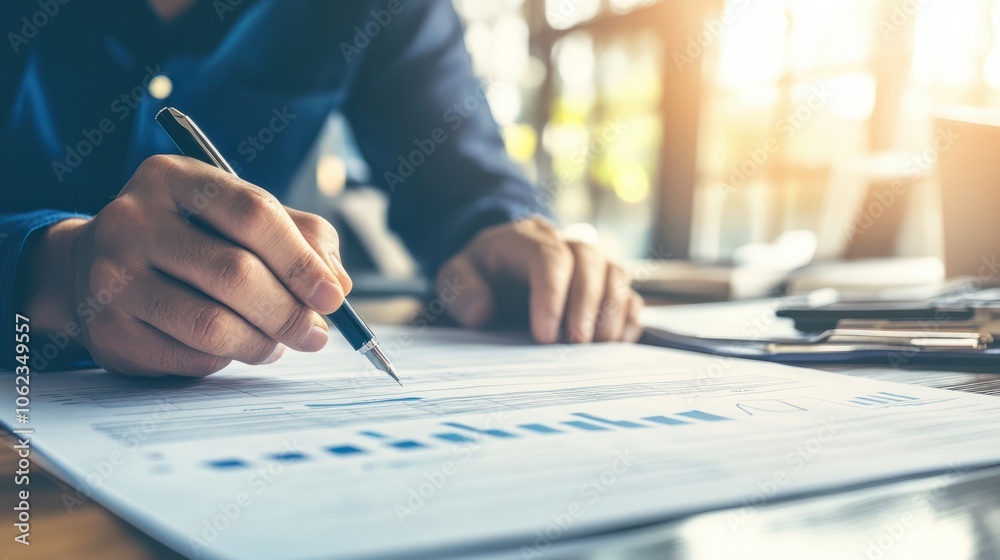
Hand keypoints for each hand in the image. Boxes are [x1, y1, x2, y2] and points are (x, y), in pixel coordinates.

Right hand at [26, 155, 350, 375]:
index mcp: (174, 178)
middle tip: (315, 333)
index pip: (253, 214)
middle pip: (235, 273)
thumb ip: (299, 236)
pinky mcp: (109, 331)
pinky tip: (232, 347)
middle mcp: (134, 221)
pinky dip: (227, 360)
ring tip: (277, 343)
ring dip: (262, 343)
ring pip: (212, 325)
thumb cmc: (188, 238)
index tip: (332, 295)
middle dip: (289, 312)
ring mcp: (113, 278)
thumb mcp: (238, 216)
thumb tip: (337, 283)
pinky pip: (190, 357)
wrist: (91, 268)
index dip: (301, 260)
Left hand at [436, 217, 643, 343]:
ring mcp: (591, 262)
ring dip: (611, 311)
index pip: (548, 256)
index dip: (551, 295)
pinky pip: (630, 294)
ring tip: (595, 348)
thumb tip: (481, 312)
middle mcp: (565, 243)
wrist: (501, 270)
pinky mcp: (608, 285)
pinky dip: (628, 319)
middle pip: (590, 259)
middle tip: (575, 344)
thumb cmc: (481, 277)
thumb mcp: (455, 277)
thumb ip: (461, 290)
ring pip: (616, 272)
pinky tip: (614, 345)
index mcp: (526, 238)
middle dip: (586, 304)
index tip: (543, 335)